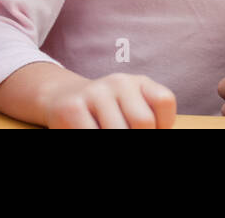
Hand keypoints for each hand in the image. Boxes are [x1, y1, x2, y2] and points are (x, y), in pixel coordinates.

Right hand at [42, 72, 176, 128]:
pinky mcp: (72, 108)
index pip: (164, 101)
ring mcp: (95, 93)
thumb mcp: (129, 111)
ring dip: (116, 143)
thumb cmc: (103, 115)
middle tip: (125, 135)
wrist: (59, 98)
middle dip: (139, 138)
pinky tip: (90, 133)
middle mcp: (119, 82)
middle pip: (143, 121)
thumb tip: (153, 132)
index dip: (162, 125)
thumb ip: (143, 123)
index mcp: (138, 83)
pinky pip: (93, 134)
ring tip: (105, 132)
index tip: (149, 131)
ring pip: (119, 132)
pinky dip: (95, 140)